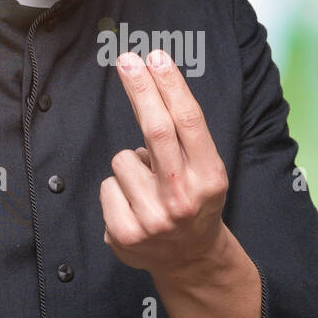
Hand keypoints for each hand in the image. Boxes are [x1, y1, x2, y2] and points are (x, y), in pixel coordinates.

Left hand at [100, 49, 230, 277]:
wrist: (190, 260)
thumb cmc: (194, 201)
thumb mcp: (205, 170)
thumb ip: (183, 136)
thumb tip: (151, 81)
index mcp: (210, 177)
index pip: (188, 122)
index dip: (170, 86)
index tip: (156, 57)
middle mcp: (183, 197)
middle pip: (157, 130)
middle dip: (141, 90)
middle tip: (127, 60)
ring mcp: (152, 218)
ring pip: (123, 158)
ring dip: (131, 163)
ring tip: (148, 186)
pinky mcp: (124, 234)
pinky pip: (107, 185)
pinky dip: (117, 189)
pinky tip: (134, 205)